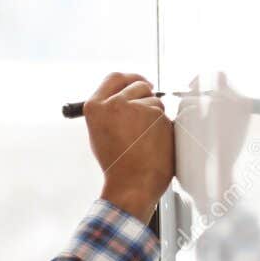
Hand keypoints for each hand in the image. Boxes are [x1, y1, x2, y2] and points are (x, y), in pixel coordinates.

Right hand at [85, 71, 174, 221]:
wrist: (131, 183)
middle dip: (145, 96)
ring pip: (154, 99)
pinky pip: (164, 114)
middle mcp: (113, 103)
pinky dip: (162, 126)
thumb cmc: (117, 164)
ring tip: (144, 138)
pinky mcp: (155, 115)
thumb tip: (126, 95)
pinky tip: (153, 142)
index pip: (115, 77)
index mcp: (95, 106)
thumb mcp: (100, 132)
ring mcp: (136, 107)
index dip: (130, 79)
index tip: (138, 83)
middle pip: (138, 83)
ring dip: (154, 114)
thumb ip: (109, 110)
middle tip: (146, 114)